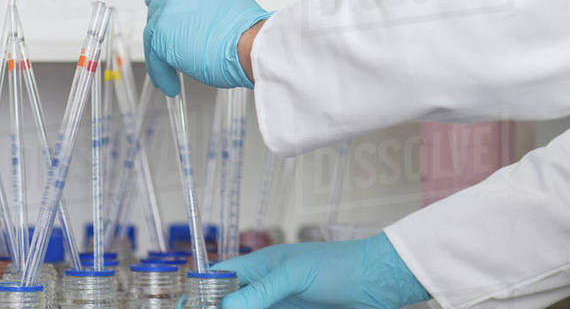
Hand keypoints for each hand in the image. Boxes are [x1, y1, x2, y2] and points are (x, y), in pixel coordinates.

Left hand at [143, 0, 271, 93]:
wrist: (252, 45)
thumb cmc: (250, 34)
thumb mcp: (229, 9)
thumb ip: (208, 12)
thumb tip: (198, 28)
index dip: (172, 12)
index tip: (170, 23)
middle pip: (159, 10)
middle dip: (163, 33)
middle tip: (169, 50)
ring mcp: (168, 9)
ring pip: (154, 35)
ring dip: (161, 57)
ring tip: (171, 75)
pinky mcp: (160, 33)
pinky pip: (154, 57)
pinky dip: (161, 73)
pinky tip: (171, 84)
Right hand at [221, 234, 429, 308]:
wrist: (380, 282)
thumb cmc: (342, 265)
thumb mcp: (297, 274)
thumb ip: (262, 291)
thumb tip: (226, 307)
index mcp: (263, 265)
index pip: (222, 275)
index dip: (203, 289)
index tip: (189, 305)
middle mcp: (268, 287)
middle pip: (231, 302)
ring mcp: (281, 305)